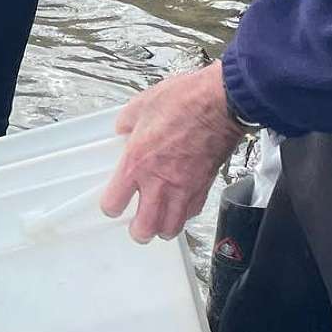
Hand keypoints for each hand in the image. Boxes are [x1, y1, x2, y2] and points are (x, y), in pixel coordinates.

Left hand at [100, 62, 243, 242]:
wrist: (221, 103)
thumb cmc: (185, 101)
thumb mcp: (142, 104)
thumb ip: (128, 122)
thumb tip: (123, 128)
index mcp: (136, 163)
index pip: (113, 203)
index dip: (111, 206)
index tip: (114, 202)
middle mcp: (158, 182)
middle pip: (144, 228)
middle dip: (138, 231)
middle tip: (137, 223)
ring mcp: (183, 188)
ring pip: (171, 228)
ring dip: (162, 228)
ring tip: (159, 222)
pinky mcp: (205, 187)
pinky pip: (192, 213)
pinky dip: (185, 215)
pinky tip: (180, 206)